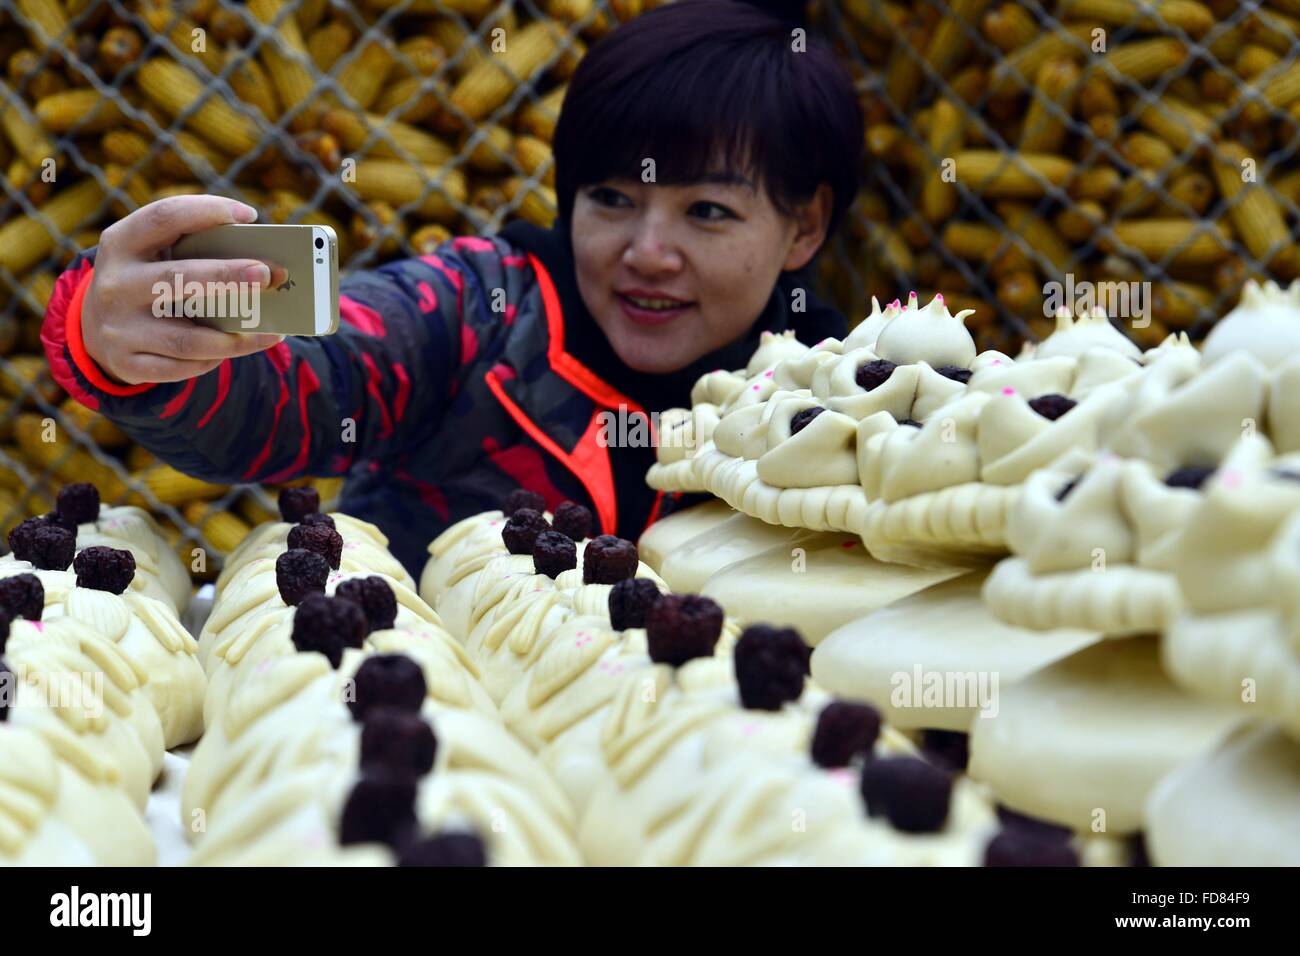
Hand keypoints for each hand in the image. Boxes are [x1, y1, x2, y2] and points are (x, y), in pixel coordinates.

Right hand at [81, 195, 289, 384]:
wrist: (96, 326)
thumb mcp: (153, 256)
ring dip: (235, 338)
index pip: (164, 217)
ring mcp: (118, 328)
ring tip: (271, 332)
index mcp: (121, 243)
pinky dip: (213, 361)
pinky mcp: (127, 363)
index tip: (249, 215)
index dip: (207, 211)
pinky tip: (237, 351)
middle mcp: (115, 284)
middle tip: (266, 275)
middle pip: (178, 278)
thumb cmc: (148, 280)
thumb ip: (192, 252)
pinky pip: (181, 367)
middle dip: (227, 276)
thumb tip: (259, 268)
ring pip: (187, 338)